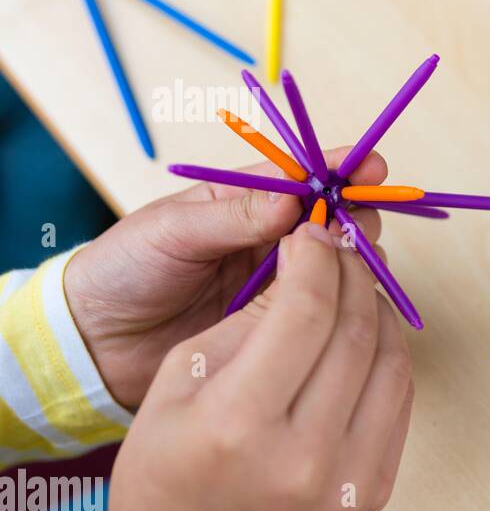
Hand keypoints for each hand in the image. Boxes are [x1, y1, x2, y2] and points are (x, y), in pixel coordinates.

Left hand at [64, 147, 385, 409]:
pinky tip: (348, 299)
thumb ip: (233, 215)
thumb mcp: (172, 231)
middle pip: (331, 216)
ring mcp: (275, 279)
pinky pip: (321, 305)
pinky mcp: (276, 321)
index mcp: (241, 198)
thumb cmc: (123, 270)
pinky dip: (342, 299)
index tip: (372, 169)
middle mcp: (266, 236)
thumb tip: (293, 197)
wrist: (96, 343)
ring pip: (334, 261)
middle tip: (358, 227)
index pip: (302, 173)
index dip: (340, 168)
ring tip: (352, 264)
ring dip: (351, 258)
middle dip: (354, 215)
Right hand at [102, 221, 414, 510]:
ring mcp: (347, 480)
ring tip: (357, 282)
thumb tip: (308, 261)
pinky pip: (400, 400)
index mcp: (237, 426)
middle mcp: (302, 457)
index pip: (304, 314)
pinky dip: (389, 354)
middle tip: (340, 246)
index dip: (316, 260)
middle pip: (355, 332)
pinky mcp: (375, 490)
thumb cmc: (169, 467)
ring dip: (379, 308)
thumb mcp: (178, 382)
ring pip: (392, 361)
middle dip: (351, 273)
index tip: (310, 234)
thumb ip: (248, 319)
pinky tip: (367, 331)